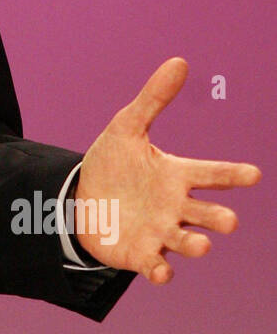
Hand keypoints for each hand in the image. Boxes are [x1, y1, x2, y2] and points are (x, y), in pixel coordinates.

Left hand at [73, 57, 260, 283]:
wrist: (80, 199)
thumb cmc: (113, 164)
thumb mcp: (127, 127)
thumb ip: (153, 99)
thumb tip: (179, 61)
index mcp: (177, 175)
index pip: (212, 173)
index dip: (232, 174)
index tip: (253, 174)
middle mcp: (176, 207)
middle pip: (207, 213)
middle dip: (218, 218)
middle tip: (228, 222)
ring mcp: (161, 233)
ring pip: (186, 242)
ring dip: (195, 245)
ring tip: (204, 245)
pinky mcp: (141, 255)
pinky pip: (156, 266)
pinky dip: (160, 271)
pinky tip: (162, 272)